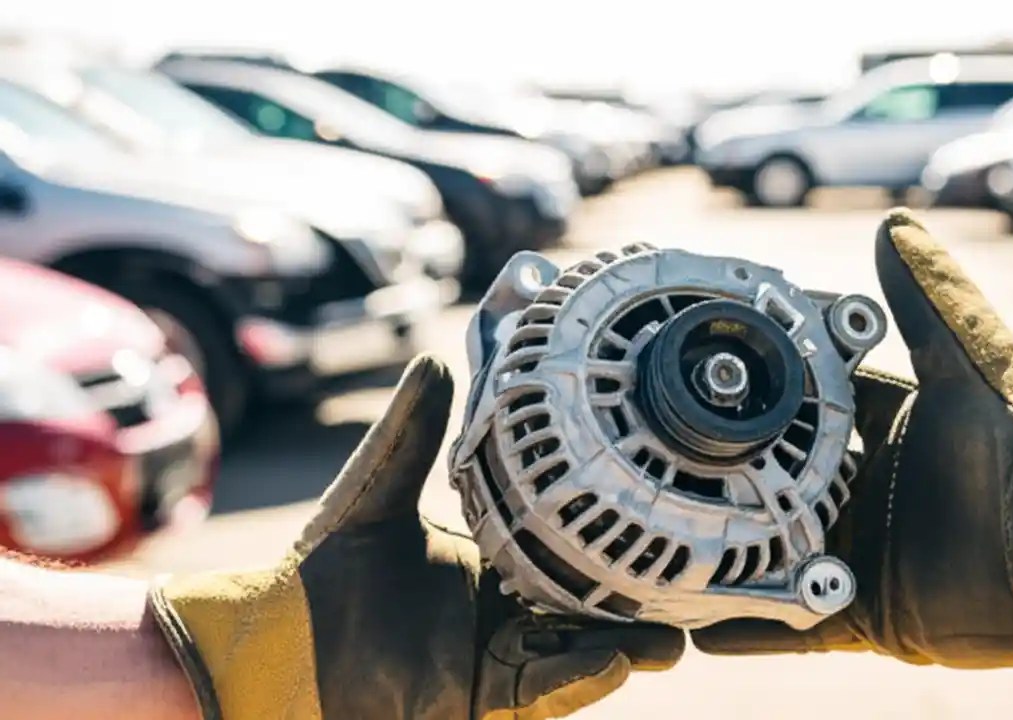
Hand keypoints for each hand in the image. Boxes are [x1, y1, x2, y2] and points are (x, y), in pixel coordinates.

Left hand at [148, 355, 683, 719]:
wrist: (271, 641)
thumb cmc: (319, 569)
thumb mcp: (376, 493)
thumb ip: (412, 434)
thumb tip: (438, 357)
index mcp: (486, 562)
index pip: (559, 546)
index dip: (604, 536)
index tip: (652, 513)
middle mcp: (498, 614)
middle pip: (582, 607)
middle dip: (633, 603)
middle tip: (688, 585)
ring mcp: (490, 662)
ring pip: (572, 655)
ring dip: (622, 649)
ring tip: (668, 639)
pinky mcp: (473, 702)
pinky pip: (535, 691)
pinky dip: (574, 677)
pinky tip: (609, 660)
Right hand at [692, 211, 1012, 719]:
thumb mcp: (969, 360)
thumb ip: (928, 297)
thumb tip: (893, 222)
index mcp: (885, 430)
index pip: (801, 407)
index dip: (752, 399)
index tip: (694, 387)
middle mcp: (867, 492)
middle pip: (774, 486)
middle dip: (720, 484)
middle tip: (649, 477)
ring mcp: (861, 554)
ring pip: (770, 556)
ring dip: (719, 558)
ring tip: (652, 558)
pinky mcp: (865, 611)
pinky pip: (791, 624)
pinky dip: (746, 626)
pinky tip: (694, 626)